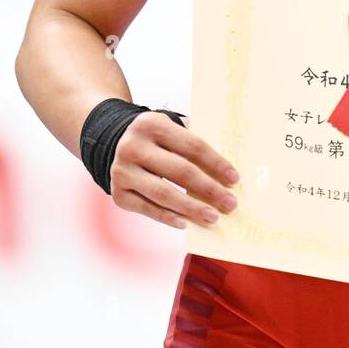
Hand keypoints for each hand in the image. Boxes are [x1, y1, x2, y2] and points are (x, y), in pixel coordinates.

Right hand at [110, 110, 239, 229]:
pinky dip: (168, 217)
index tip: (234, 178)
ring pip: (163, 193)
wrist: (115, 143)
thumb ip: (194, 143)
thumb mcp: (172, 128)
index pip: (192, 146)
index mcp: (153, 124)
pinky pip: (147, 208)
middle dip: (208, 189)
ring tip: (212, 216)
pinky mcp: (118, 193)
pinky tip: (185, 223)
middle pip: (179, 171)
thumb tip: (225, 172)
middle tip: (229, 202)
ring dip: (191, 208)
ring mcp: (122, 171)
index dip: (216, 163)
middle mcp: (133, 147)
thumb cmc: (157, 139)